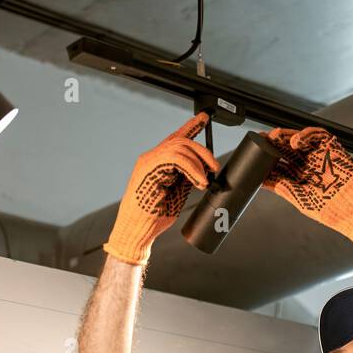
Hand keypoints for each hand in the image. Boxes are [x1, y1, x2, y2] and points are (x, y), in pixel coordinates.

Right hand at [103, 112, 220, 265]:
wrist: (137, 232)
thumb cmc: (153, 218)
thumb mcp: (177, 194)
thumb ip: (187, 179)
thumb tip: (206, 171)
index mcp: (157, 163)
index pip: (175, 139)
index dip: (190, 127)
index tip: (204, 119)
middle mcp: (151, 158)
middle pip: (180, 140)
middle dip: (202, 150)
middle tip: (215, 166)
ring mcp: (148, 161)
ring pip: (178, 146)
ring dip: (198, 162)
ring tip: (205, 181)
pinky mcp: (148, 169)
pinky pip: (175, 158)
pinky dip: (191, 168)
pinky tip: (199, 181)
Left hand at [262, 126, 352, 249]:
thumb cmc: (331, 210)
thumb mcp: (299, 199)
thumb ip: (281, 187)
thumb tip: (261, 179)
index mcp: (299, 177)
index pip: (280, 162)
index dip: (267, 156)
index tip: (254, 152)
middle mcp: (308, 164)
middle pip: (287, 148)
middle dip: (273, 142)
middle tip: (261, 139)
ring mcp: (319, 155)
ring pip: (299, 139)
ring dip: (286, 136)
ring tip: (275, 137)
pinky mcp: (331, 147)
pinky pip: (316, 135)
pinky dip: (304, 135)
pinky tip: (294, 142)